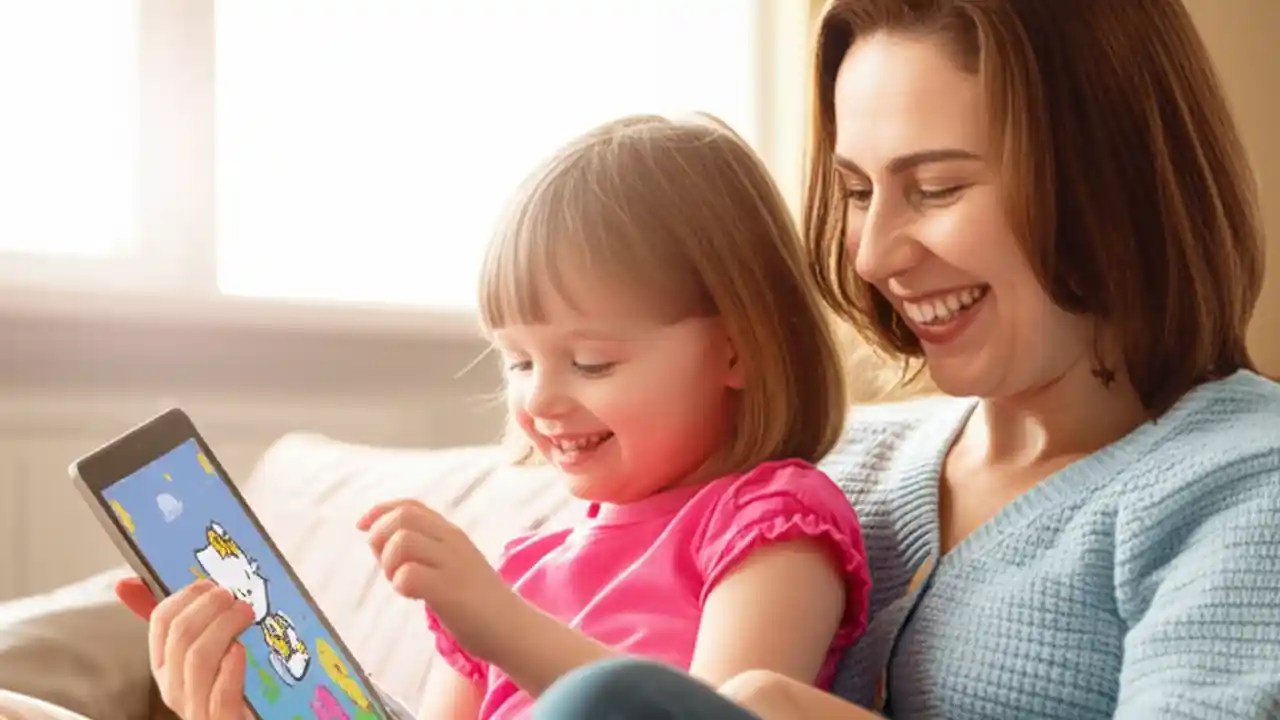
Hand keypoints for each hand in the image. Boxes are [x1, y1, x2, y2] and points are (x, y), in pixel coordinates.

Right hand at [115, 577, 255, 719]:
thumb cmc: (227, 683)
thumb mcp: (203, 647)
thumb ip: (179, 616)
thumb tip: (126, 583)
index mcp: (165, 665)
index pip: (161, 620)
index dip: (186, 596)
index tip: (210, 584)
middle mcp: (174, 687)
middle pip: (180, 637)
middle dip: (208, 608)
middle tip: (233, 595)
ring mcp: (196, 709)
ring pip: (198, 661)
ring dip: (223, 628)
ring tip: (245, 613)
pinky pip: (221, 696)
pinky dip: (230, 669)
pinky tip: (240, 650)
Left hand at [358, 499, 518, 658]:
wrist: (513, 628)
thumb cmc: (475, 601)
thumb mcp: (450, 564)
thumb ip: (423, 550)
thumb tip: (378, 542)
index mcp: (451, 533)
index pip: (410, 505)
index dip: (380, 510)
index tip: (362, 526)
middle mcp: (452, 541)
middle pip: (402, 517)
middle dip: (379, 537)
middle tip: (387, 567)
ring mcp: (453, 564)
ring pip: (402, 542)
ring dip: (389, 563)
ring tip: (400, 583)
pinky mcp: (451, 591)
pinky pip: (410, 575)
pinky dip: (401, 585)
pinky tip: (413, 596)